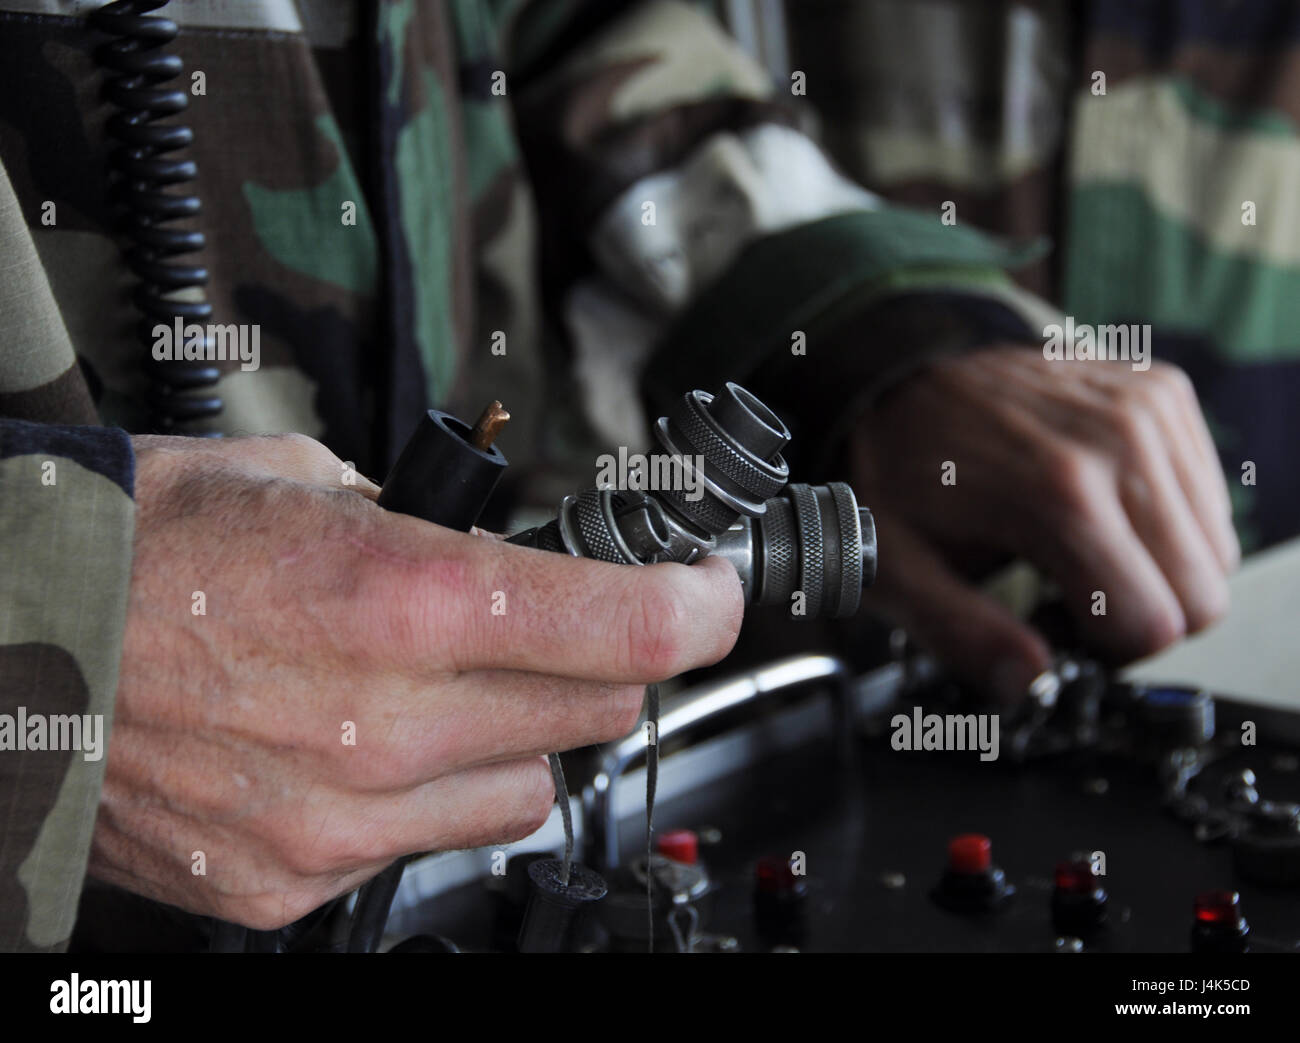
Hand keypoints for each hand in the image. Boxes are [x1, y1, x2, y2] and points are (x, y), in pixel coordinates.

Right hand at [95, 433, 741, 927]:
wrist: (11, 641)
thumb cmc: (138, 544)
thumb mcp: (300, 479)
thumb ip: (422, 522)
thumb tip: (492, 552)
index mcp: (399, 596)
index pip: (626, 626)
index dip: (698, 607)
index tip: (710, 594)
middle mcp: (383, 722)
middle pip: (596, 708)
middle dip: (598, 660)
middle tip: (552, 626)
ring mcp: (342, 818)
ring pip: (528, 788)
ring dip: (514, 735)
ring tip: (434, 692)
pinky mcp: (296, 879)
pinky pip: (428, 844)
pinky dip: (427, 797)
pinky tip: (358, 749)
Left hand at [850, 346, 1238, 699]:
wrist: (897, 381)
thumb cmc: (896, 472)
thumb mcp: (897, 568)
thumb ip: (962, 635)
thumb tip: (1028, 680)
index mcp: (1059, 491)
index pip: (1152, 622)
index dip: (1104, 650)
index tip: (1052, 627)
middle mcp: (1120, 441)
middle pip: (1200, 592)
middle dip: (1139, 616)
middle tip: (1068, 596)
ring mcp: (1148, 408)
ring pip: (1214, 549)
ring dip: (1158, 571)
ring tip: (1079, 551)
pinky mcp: (1162, 392)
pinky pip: (1207, 498)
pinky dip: (1166, 524)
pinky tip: (1102, 513)